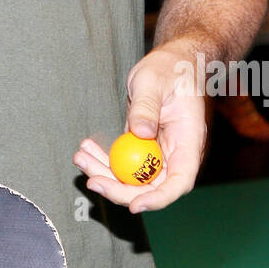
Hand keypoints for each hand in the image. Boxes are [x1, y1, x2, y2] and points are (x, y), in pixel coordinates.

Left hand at [73, 38, 208, 214]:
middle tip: (91, 180)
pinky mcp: (143, 148)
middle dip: (119, 189)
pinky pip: (123, 163)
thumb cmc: (169, 69)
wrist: (172, 63)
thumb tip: (140, 132)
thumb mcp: (154, 81)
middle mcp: (175, 154)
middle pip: (151, 186)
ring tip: (80, 156)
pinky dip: (104, 159)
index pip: (179, 181)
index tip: (134, 205)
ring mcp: (158, 153)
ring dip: (105, 173)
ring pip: (132, 178)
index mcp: (188, 142)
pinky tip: (86, 147)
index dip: (158, 199)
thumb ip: (147, 106)